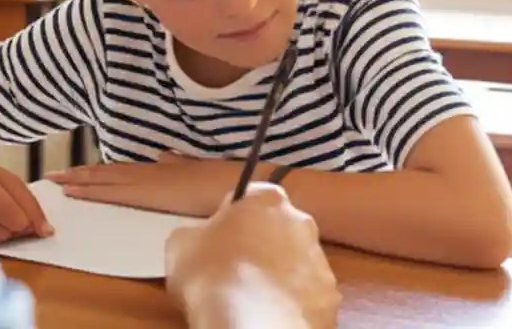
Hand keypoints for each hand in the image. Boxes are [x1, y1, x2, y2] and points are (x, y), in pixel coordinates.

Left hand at [47, 153, 240, 216]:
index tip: (74, 172)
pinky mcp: (149, 194)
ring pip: (104, 180)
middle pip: (105, 173)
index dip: (95, 171)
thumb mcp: (194, 169)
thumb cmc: (222, 180)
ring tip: (55, 182)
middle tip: (50, 177)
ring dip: (78, 181)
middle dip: (78, 175)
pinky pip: (113, 193)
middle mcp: (148, 171)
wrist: (238, 183)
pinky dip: (91, 192)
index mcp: (157, 169)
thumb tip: (163, 156)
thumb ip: (176, 163)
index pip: (118, 170)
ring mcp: (147, 181)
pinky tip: (74, 193)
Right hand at [166, 184, 340, 328]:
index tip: (219, 236)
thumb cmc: (211, 273)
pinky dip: (291, 303)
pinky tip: (269, 314)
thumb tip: (201, 239)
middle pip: (279, 228)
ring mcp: (320, 262)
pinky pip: (307, 296)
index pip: (249, 196)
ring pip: (297, 263)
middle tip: (234, 268)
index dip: (231, 216)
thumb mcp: (180, 244)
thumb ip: (198, 233)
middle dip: (261, 244)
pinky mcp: (330, 299)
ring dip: (279, 274)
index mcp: (266, 199)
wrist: (251, 324)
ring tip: (252, 298)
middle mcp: (301, 222)